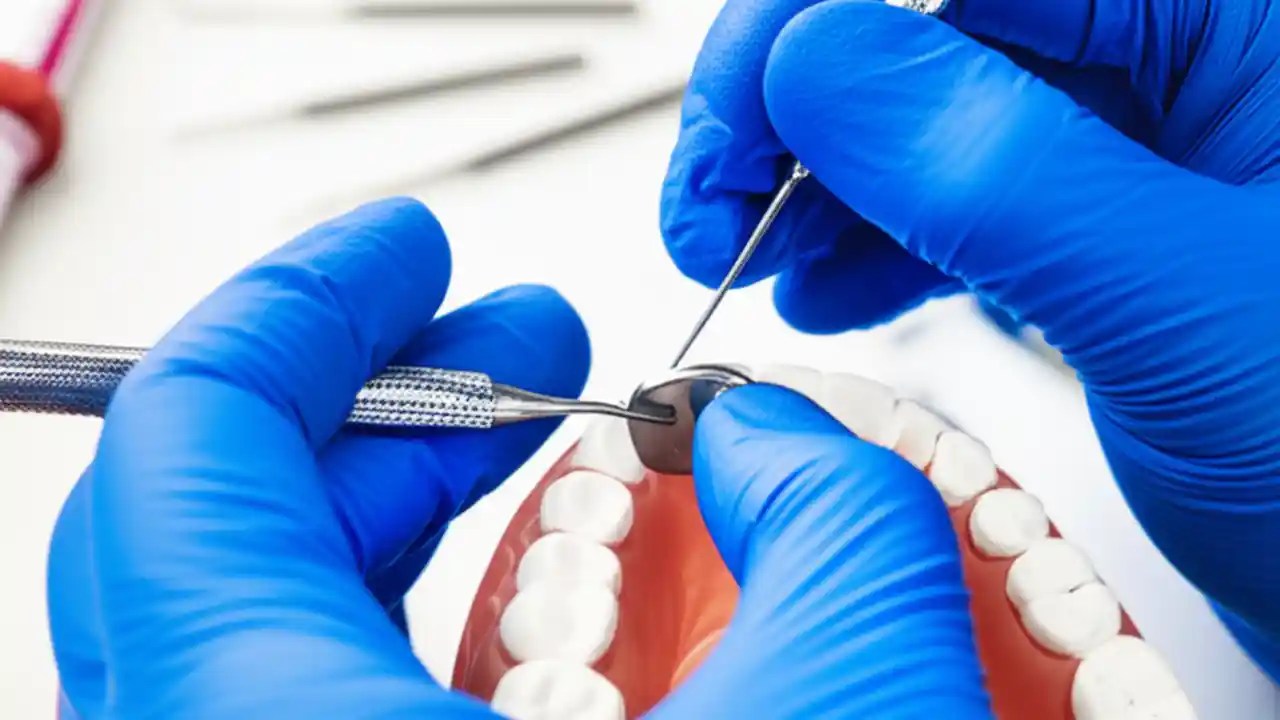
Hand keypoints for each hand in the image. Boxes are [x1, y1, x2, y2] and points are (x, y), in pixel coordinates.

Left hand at [44, 198, 982, 718]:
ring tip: (509, 434)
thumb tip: (768, 444)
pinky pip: (301, 695)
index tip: (397, 251)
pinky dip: (389, 612)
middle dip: (361, 396)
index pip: (186, 451)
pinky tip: (509, 597)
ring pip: (247, 620)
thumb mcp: (852, 710)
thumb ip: (827, 521)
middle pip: (200, 528)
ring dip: (377, 497)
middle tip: (487, 331)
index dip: (297, 311)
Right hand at [661, 0, 1279, 674]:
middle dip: (793, 107)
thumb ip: (997, 171)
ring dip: (808, 181)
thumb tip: (821, 66)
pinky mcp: (1097, 237)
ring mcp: (1131, 157)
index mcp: (1229, 23)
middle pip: (927, 31)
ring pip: (921, 119)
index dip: (820, 22)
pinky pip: (950, 202)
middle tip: (713, 194)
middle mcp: (1180, 69)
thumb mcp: (1181, 305)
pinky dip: (867, 241)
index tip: (736, 114)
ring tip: (742, 251)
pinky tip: (822, 283)